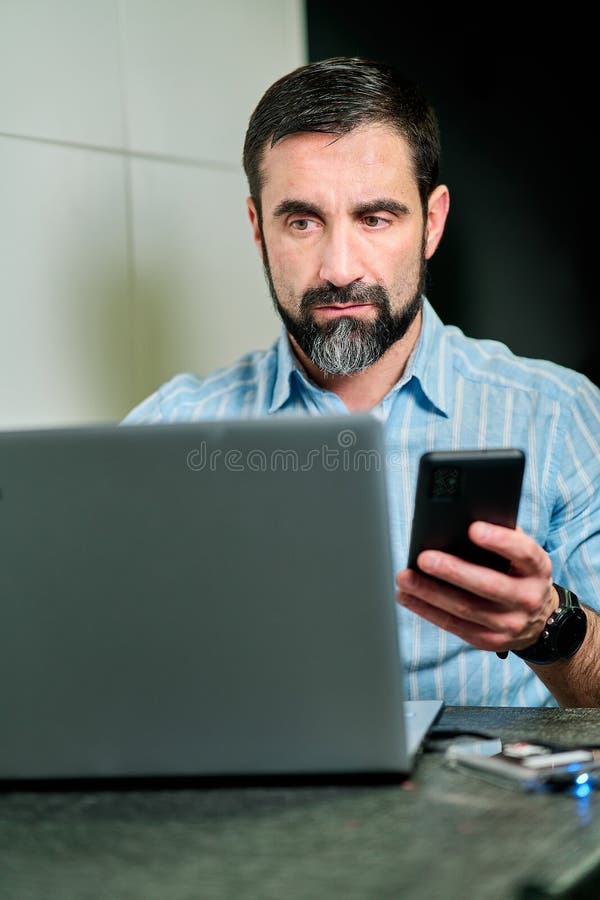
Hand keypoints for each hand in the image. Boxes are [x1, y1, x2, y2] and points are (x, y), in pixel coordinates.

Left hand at [396, 522, 556, 653]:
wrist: (540, 619)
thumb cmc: (519, 573)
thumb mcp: (523, 555)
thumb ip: (502, 536)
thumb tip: (463, 519)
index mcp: (537, 569)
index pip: (524, 553)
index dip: (500, 541)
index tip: (473, 529)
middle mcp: (527, 598)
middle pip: (488, 585)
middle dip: (453, 571)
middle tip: (424, 558)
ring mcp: (509, 624)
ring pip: (464, 608)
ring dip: (430, 593)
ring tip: (405, 578)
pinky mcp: (488, 640)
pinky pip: (454, 626)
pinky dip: (427, 610)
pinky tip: (407, 596)